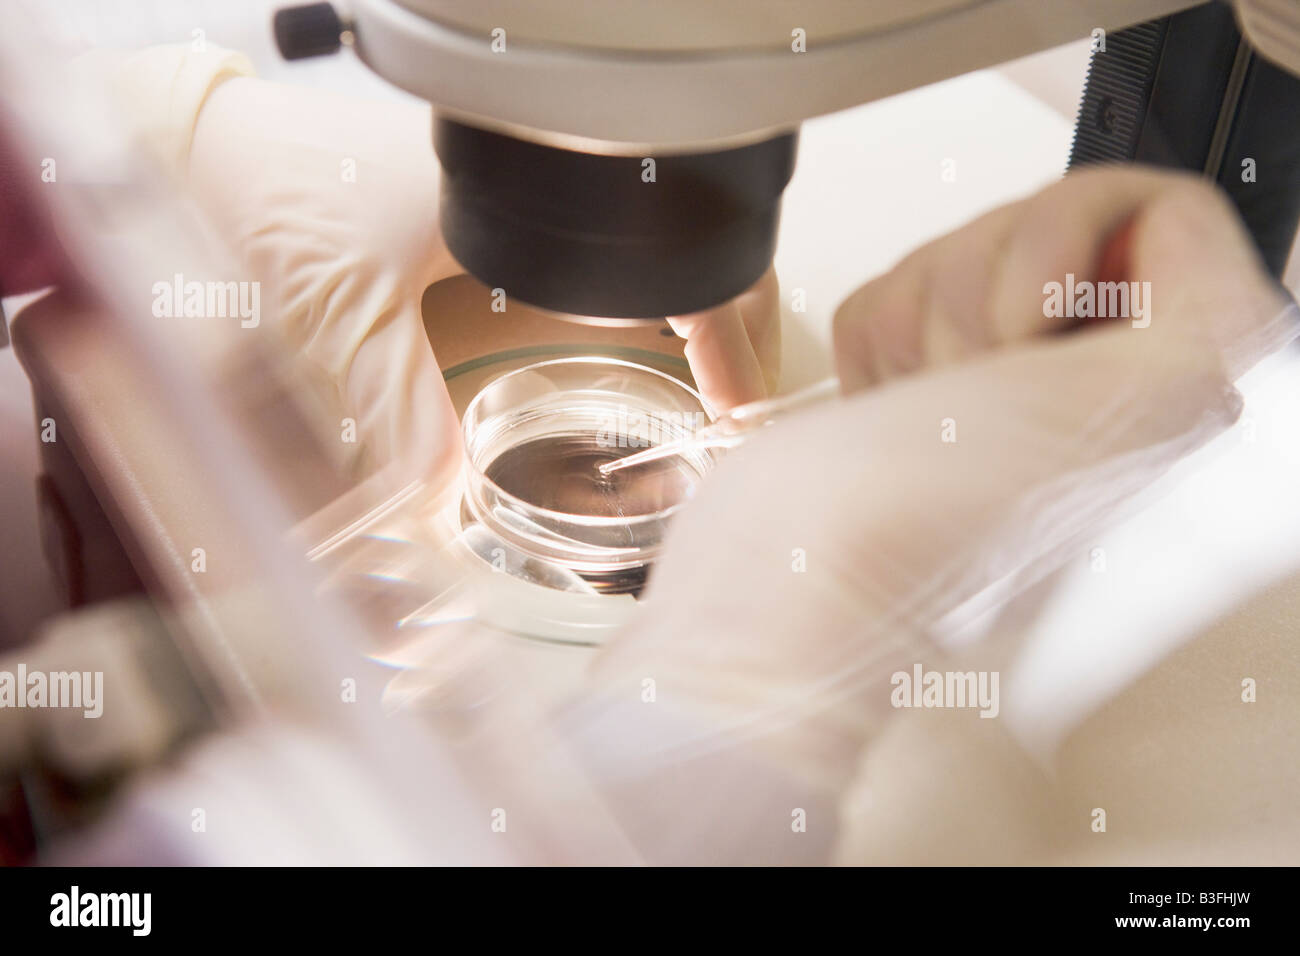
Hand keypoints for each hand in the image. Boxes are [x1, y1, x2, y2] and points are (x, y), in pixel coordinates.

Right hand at [563, 167, 1294, 863]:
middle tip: (970, 385)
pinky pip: (890, 295)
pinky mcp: (917, 391)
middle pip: (1046, 218)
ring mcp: (998, 390)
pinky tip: (882, 418)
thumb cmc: (922, 536)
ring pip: (956, 251)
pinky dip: (870, 350)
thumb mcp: (1121, 406)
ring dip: (916, 329)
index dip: (1072, 242)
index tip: (1028, 328)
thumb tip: (1179, 237)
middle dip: (979, 292)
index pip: (1161, 212)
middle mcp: (1093, 387)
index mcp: (1169, 390)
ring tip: (920, 417)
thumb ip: (1206, 309)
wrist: (785, 591)